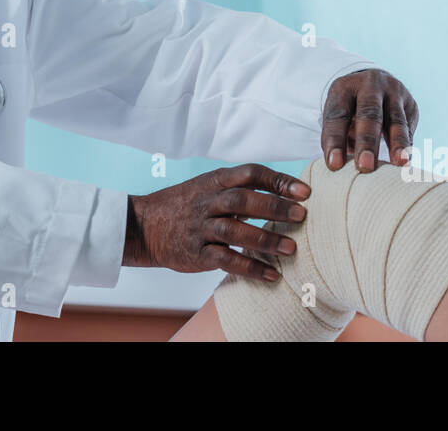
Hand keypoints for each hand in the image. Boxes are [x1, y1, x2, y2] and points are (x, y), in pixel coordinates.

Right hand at [122, 165, 310, 280]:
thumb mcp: (207, 186)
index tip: (304, 191)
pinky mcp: (196, 253)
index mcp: (214, 181)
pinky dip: (249, 267)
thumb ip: (238, 188)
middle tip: (301, 215)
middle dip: (274, 206)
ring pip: (235, 230)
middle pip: (243, 199)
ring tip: (291, 248)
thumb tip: (282, 192)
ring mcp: (200, 228)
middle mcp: (207, 202)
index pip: (249, 173)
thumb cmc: (184, 205)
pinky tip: (271, 274)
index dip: (277, 180)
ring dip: (265, 238)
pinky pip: (225, 259)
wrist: (143, 226)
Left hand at [321, 68, 417, 171]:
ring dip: (397, 144)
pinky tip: (405, 162)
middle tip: (364, 166)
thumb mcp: (337, 115)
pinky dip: (407, 146)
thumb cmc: (349, 109)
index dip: (335, 140)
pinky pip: (409, 128)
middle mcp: (370, 85)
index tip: (334, 165)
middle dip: (367, 142)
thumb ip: (335, 138)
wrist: (375, 85)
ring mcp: (393, 92)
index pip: (338, 115)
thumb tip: (335, 167)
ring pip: (396, 120)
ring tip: (399, 163)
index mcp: (344, 87)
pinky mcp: (410, 104)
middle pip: (369, 114)